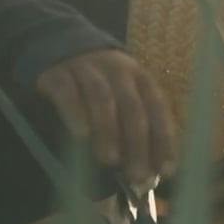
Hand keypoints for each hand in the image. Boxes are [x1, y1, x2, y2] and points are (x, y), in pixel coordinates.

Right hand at [34, 47, 177, 192]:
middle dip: (137, 143)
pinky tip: (80, 136)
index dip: (163, 139)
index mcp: (140, 78)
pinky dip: (76, 114)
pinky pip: (68, 92)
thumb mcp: (122, 100)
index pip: (157, 108)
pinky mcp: (57, 74)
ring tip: (110, 160)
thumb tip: (150, 174)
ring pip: (102, 97)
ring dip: (108, 130)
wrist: (60, 48)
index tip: (166, 170)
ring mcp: (86, 69)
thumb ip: (136, 132)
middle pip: (132, 106)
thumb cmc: (100, 88)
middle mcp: (117, 70)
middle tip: (136, 175)